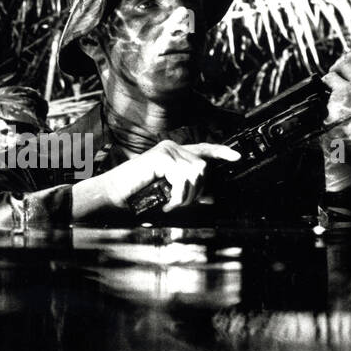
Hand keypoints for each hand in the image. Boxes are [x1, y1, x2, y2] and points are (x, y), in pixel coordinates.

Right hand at [83, 140, 239, 212]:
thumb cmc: (138, 197)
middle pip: (203, 167)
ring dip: (186, 195)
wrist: (113, 196)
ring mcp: (166, 150)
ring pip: (195, 173)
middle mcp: (172, 148)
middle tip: (178, 203)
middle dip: (196, 191)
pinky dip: (177, 195)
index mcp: (174, 154)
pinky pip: (183, 178)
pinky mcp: (161, 158)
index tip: (237, 157)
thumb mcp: (169, 195)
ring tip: (170, 203)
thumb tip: (211, 197)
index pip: (203, 149)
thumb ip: (189, 192)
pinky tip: (165, 201)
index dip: (221, 152)